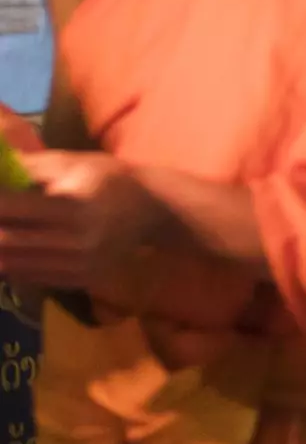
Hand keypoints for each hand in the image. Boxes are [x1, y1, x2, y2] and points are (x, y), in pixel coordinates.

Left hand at [0, 151, 161, 291]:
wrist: (153, 211)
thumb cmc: (109, 178)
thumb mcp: (73, 163)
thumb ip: (28, 168)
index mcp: (75, 202)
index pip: (13, 207)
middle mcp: (77, 237)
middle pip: (6, 242)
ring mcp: (78, 263)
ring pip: (12, 264)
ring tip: (0, 232)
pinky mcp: (78, 280)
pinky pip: (28, 277)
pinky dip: (9, 264)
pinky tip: (9, 250)